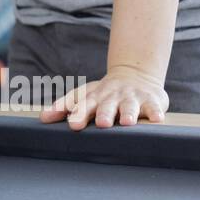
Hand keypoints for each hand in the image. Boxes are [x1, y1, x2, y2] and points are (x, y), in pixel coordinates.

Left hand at [39, 65, 168, 129]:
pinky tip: (157, 119)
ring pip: (130, 106)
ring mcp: (132, 98)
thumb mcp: (85, 96)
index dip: (78, 114)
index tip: (72, 124)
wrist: (134, 75)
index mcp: (94, 97)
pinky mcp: (151, 101)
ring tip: (128, 122)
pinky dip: (156, 112)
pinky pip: (154, 107)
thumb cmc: (104, 93)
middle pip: (107, 105)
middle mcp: (112, 97)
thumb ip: (64, 107)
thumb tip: (42, 118)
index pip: (83, 105)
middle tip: (102, 123)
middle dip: (104, 114)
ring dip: (129, 113)